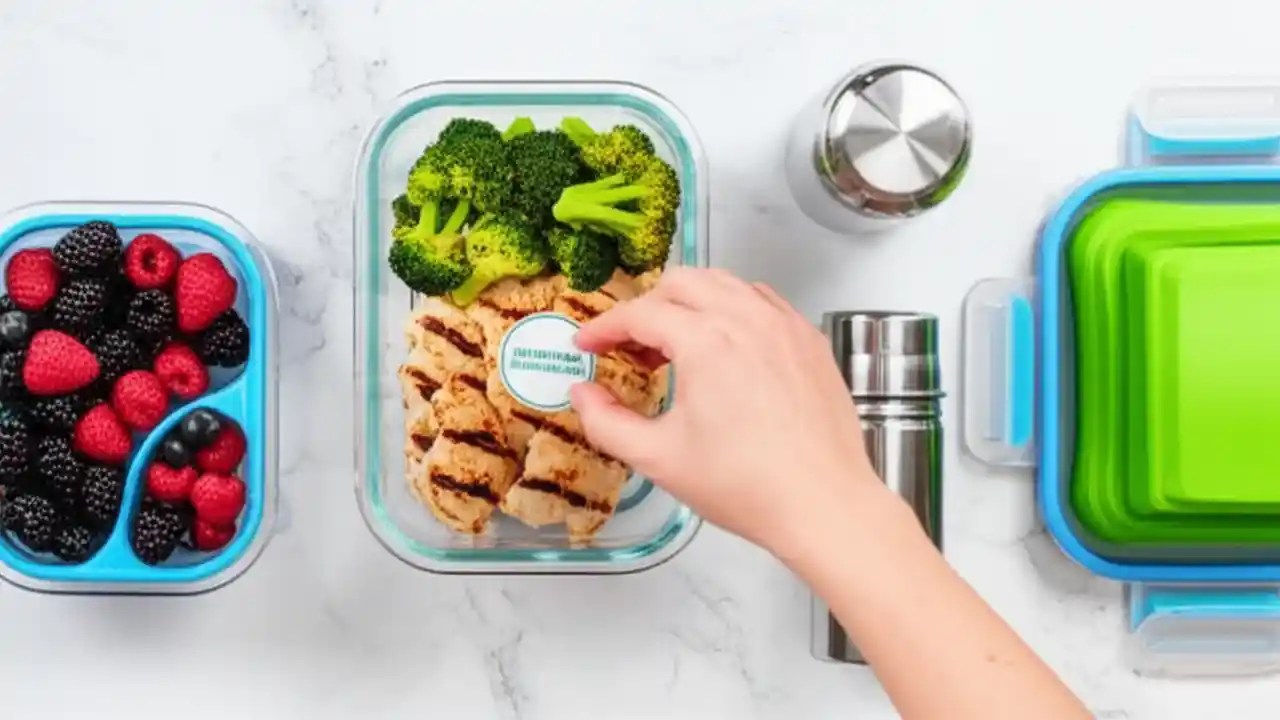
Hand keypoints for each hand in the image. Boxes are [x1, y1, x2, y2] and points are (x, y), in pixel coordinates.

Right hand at [571, 267, 882, 557]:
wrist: (824, 504)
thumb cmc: (746, 486)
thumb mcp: (659, 459)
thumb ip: (606, 422)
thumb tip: (581, 394)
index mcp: (706, 341)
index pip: (640, 314)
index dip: (604, 327)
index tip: (587, 345)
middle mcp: (747, 318)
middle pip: (681, 283)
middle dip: (646, 308)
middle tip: (628, 347)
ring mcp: (784, 324)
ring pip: (725, 284)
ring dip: (690, 303)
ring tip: (675, 346)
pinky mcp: (809, 339)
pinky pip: (763, 301)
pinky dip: (733, 309)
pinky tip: (726, 346)